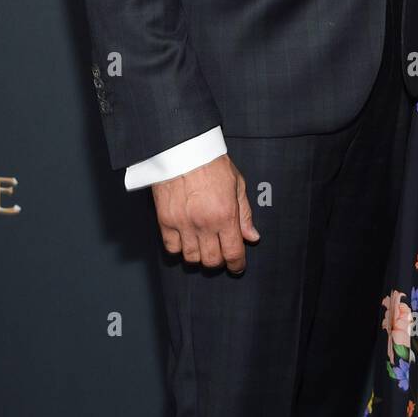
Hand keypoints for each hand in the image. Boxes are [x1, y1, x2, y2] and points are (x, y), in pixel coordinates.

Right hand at [152, 154, 258, 273]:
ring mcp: (183, 224)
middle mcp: (204, 224)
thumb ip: (245, 213)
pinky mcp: (165, 221)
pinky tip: (186, 240)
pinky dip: (180, 249)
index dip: (237, 265)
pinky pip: (172, 248)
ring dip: (200, 257)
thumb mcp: (237, 184)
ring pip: (191, 258)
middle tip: (221, 253)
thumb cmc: (212, 163)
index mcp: (225, 215)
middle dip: (220, 261)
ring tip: (204, 246)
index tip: (238, 266)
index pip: (233, 253)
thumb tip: (252, 237)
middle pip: (212, 260)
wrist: (183, 149)